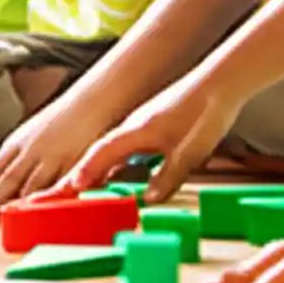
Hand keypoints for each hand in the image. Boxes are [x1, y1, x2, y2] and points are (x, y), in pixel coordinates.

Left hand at [0, 101, 114, 224]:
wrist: (91, 101)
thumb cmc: (61, 122)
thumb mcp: (31, 137)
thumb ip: (16, 160)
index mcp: (15, 144)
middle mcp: (30, 150)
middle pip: (7, 180)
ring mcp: (52, 157)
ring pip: (31, 184)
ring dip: (16, 205)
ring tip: (3, 222)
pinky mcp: (74, 163)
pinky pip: (59, 184)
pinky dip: (48, 199)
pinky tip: (39, 211)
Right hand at [36, 77, 239, 205]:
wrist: (218, 83)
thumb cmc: (204, 113)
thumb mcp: (189, 153)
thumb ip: (167, 178)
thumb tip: (148, 200)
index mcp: (135, 132)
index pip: (101, 154)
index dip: (85, 171)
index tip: (68, 186)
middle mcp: (133, 127)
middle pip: (100, 152)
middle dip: (83, 172)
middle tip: (65, 189)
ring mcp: (141, 124)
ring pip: (112, 149)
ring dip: (98, 167)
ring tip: (86, 186)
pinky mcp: (153, 124)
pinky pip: (126, 146)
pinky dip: (116, 161)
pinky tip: (119, 172)